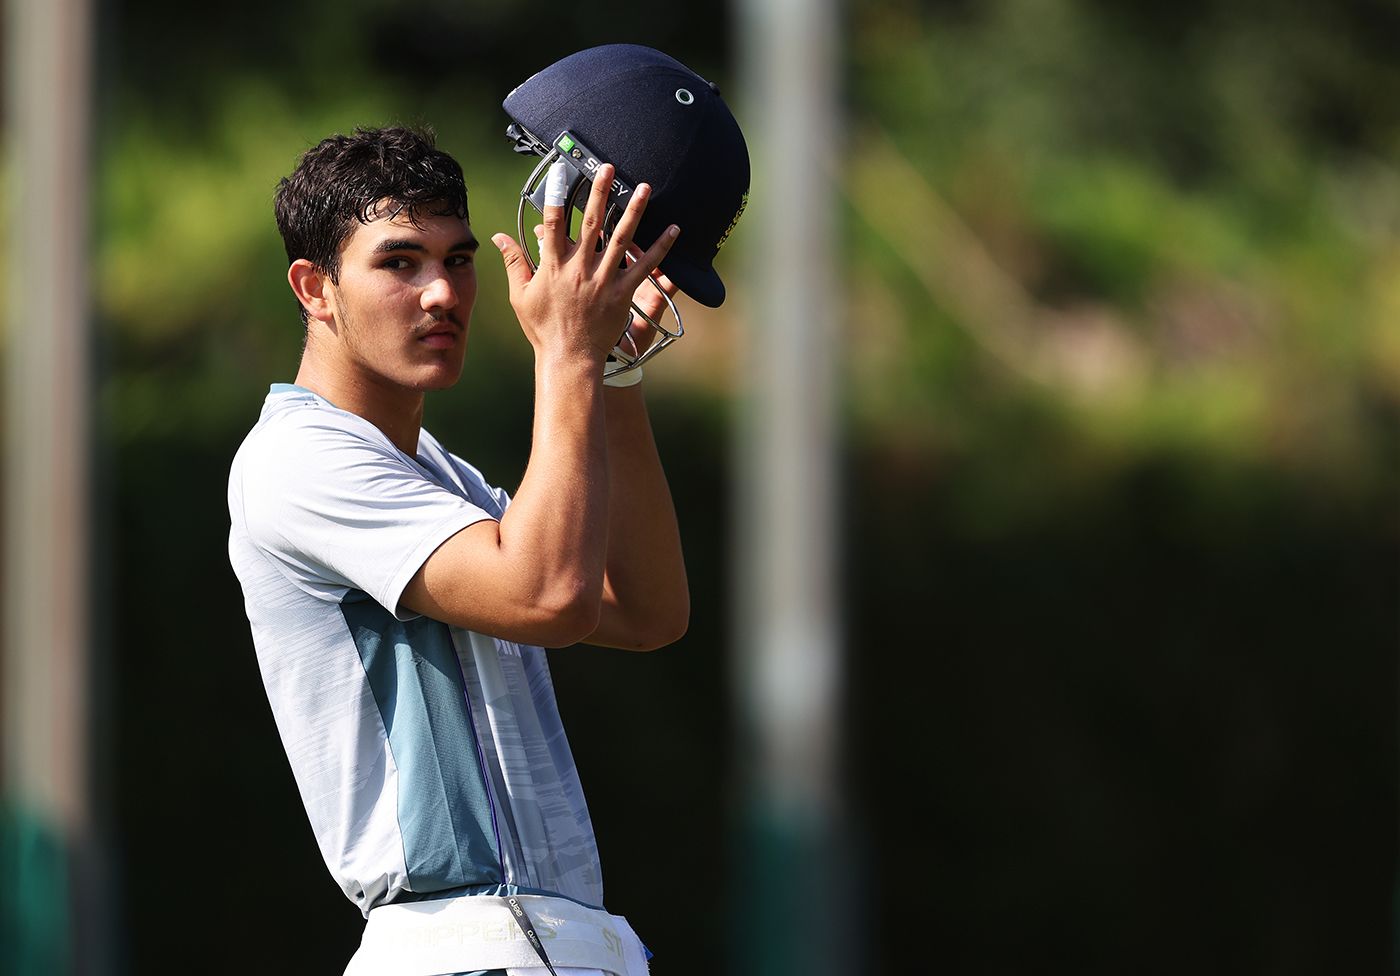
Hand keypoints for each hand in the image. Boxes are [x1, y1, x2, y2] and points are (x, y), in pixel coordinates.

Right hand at [493, 163, 678, 364]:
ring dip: (634, 211)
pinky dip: (660, 248)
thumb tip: (498, 237)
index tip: (562, 172)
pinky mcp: (622, 293)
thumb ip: (513, 262)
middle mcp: (580, 268)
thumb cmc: (543, 328)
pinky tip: (673, 230)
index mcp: (554, 266)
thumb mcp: (521, 295)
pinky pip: (645, 267)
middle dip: (600, 192)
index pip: (553, 223)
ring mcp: (603, 280)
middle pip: (592, 222)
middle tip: (609, 168)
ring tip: (645, 188)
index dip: (557, 195)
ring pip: (622, 238)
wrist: (569, 358)